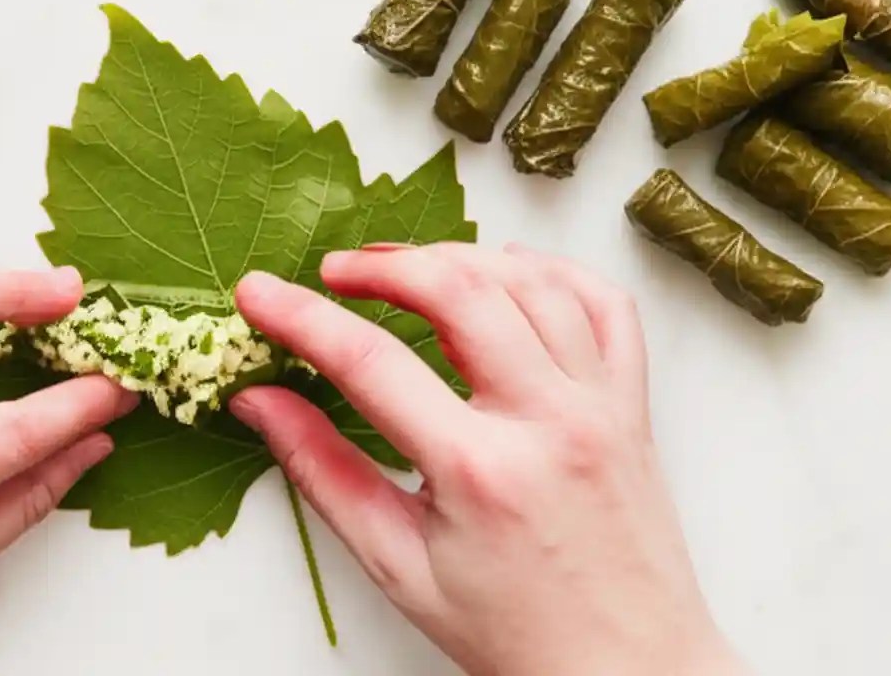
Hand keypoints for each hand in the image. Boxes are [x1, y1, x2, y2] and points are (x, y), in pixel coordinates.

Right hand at [230, 243, 749, 675]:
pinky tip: (509, 272)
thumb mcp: (398, 565)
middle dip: (384, 265)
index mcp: (480, 472)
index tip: (258, 294)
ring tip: (408, 267)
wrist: (627, 672)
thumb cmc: (515, 634)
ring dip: (459, 257)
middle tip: (335, 272)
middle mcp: (549, 423)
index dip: (301, 318)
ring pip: (532, 282)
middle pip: (461, 292)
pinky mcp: (631, 406)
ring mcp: (601, 407)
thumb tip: (260, 404)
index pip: (371, 364)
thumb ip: (324, 474)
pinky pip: (605, 305)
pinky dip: (553, 272)